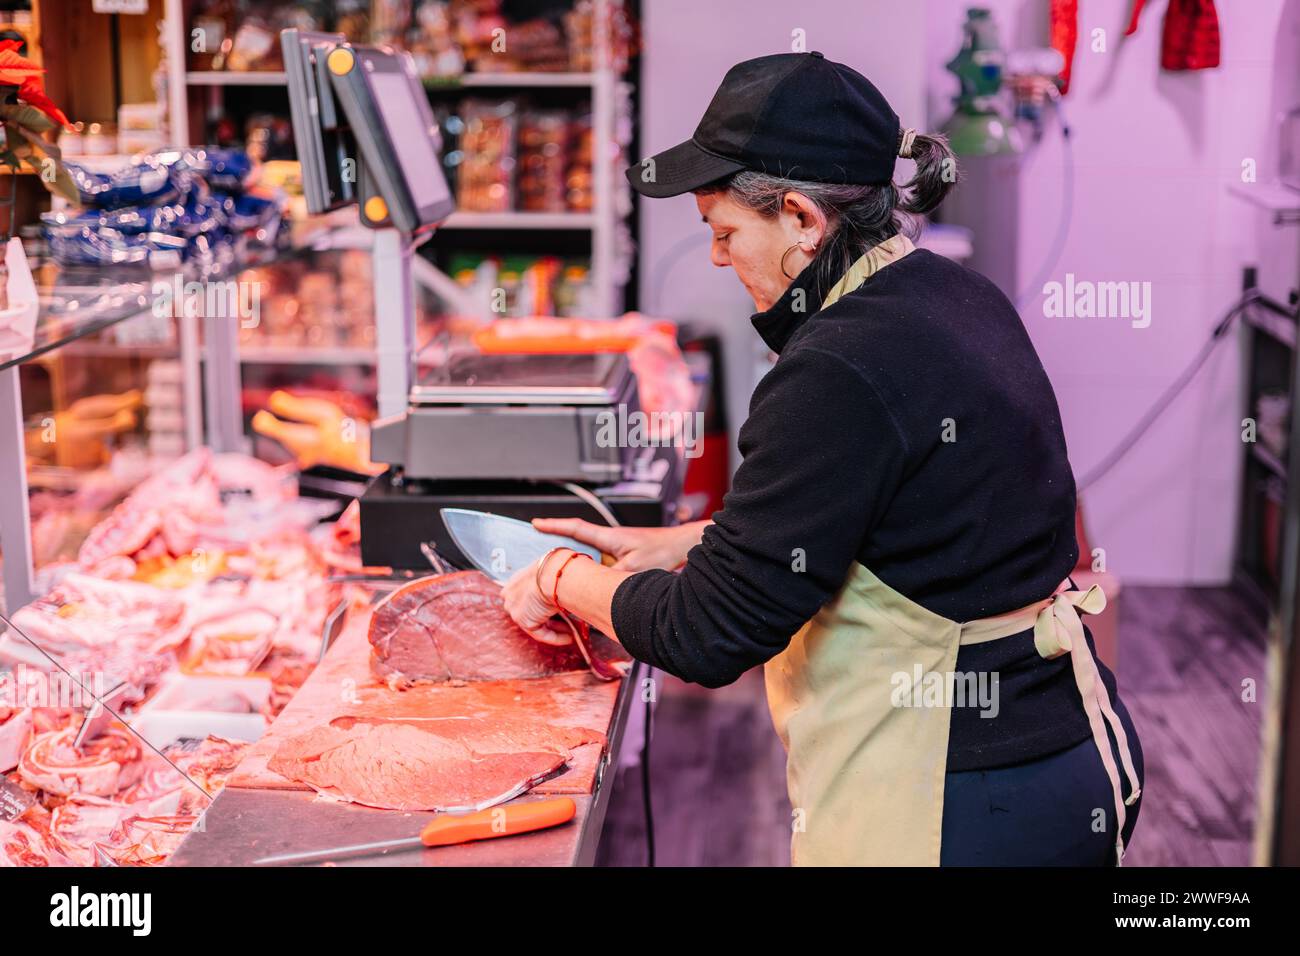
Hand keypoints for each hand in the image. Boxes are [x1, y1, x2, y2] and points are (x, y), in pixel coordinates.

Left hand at [501, 553, 574, 646]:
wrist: (555, 573)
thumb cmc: (559, 569)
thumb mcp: (554, 573)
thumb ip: (555, 584)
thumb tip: (570, 587)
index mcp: (518, 580)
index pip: (529, 597)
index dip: (545, 605)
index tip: (560, 610)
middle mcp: (512, 594)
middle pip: (533, 611)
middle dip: (552, 619)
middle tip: (569, 622)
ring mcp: (515, 608)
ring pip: (538, 623)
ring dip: (557, 628)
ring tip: (573, 632)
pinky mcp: (524, 620)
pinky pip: (542, 633)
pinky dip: (557, 637)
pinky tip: (570, 637)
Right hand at [530, 518, 706, 572]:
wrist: (682, 546)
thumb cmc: (663, 550)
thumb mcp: (636, 568)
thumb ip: (614, 577)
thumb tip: (596, 588)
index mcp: (609, 537)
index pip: (576, 528)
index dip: (554, 527)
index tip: (536, 524)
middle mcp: (610, 540)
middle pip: (577, 540)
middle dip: (557, 544)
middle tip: (538, 552)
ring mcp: (616, 548)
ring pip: (588, 555)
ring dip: (575, 562)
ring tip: (558, 572)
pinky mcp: (623, 557)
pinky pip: (600, 564)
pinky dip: (591, 572)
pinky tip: (588, 583)